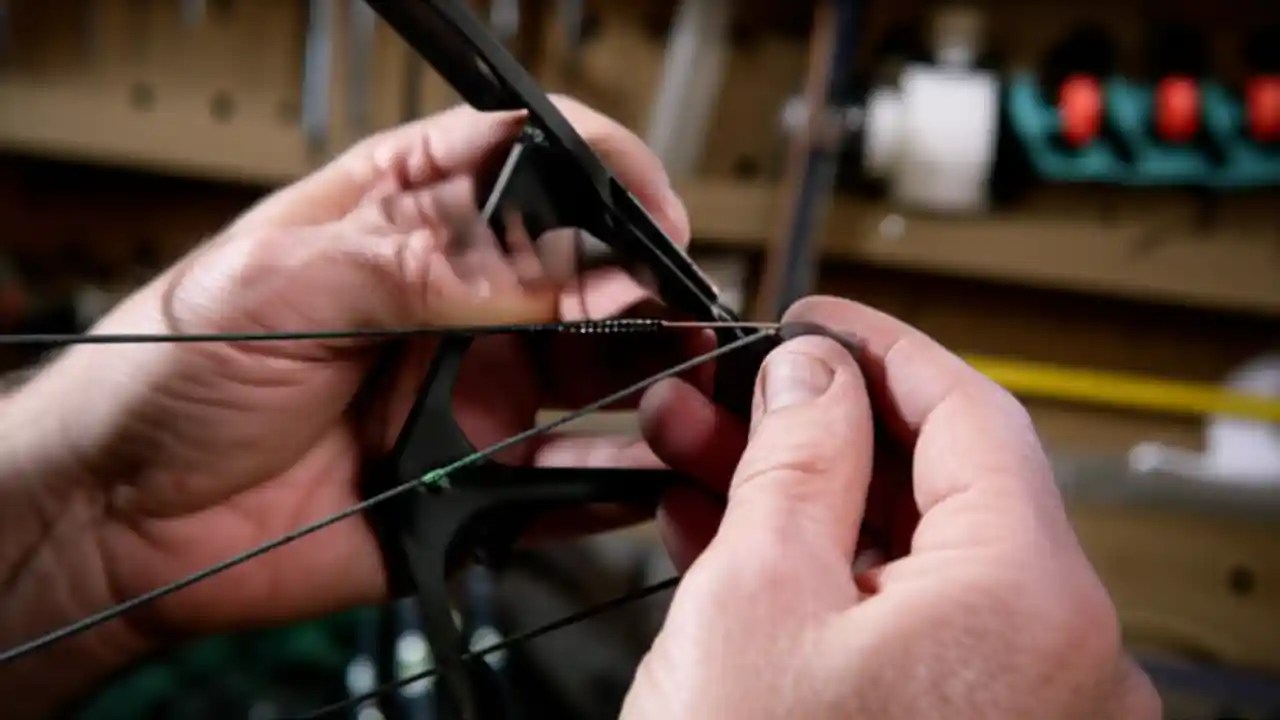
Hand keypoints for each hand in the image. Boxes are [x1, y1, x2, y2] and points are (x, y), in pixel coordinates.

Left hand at [0, 97, 685, 715]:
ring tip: (674, 386)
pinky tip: (639, 476)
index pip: (530, 159)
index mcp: (406, 216)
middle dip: (645, 285)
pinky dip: (610, 484)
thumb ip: (411, 264)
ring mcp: (470, 387)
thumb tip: (537, 267)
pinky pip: (564, 482)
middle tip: (670, 313)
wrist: (118, 516)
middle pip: (588, 269)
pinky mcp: (470, 478)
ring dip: (647, 376)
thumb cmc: (162, 369)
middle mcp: (456, 298)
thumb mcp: (278, 285)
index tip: (651, 213)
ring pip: (594, 372)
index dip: (605, 174)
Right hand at [626, 296, 1159, 718]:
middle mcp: (1060, 661)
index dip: (879, 349)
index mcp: (1032, 603)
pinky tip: (738, 544)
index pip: (968, 414)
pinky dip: (826, 580)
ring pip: (911, 560)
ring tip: (704, 462)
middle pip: (938, 489)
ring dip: (805, 503)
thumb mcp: (755, 597)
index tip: (816, 321)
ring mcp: (1020, 710)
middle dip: (817, 431)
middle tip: (729, 396)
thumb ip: (796, 457)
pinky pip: (904, 629)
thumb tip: (812, 375)